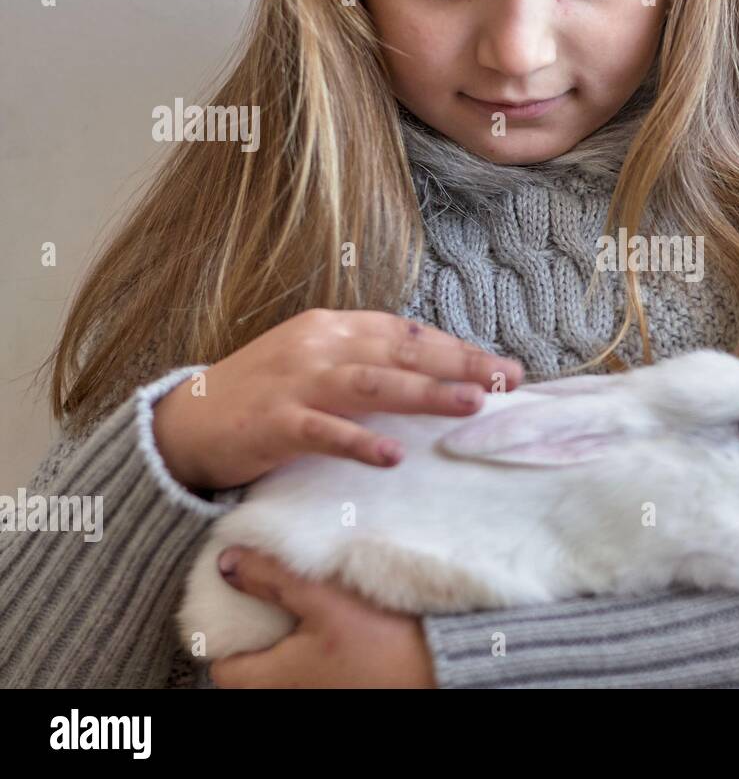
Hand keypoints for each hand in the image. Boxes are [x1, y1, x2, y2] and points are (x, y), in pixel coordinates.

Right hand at [153, 308, 523, 491]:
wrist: (185, 422)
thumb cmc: (264, 395)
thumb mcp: (318, 364)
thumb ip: (369, 363)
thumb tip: (437, 372)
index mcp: (335, 328)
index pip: (408, 333)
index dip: (457, 348)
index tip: (501, 367)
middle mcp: (320, 346)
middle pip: (401, 352)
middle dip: (459, 364)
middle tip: (508, 380)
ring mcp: (296, 382)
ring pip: (372, 384)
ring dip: (425, 392)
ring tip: (470, 404)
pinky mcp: (273, 422)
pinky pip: (323, 432)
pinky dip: (358, 441)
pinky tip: (392, 455)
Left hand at [209, 546, 436, 688]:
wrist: (444, 657)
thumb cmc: (383, 636)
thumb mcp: (323, 597)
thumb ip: (272, 579)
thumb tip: (226, 561)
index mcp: (274, 680)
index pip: (223, 668)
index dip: (224, 632)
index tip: (236, 601)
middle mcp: (292, 695)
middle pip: (256, 667)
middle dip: (259, 629)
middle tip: (270, 592)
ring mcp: (322, 692)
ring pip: (287, 665)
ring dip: (290, 634)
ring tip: (304, 600)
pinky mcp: (347, 683)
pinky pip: (315, 666)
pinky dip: (316, 643)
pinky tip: (335, 618)